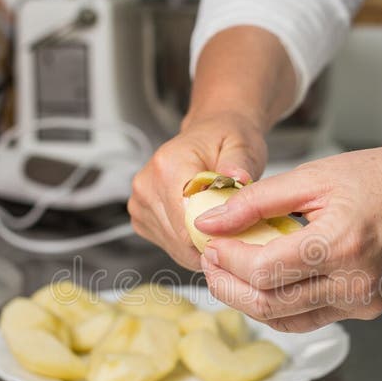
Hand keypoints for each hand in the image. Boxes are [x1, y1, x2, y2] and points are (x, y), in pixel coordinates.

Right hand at [128, 112, 267, 269]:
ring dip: (200, 245)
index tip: (237, 233)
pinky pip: (169, 246)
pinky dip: (189, 244)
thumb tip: (239, 179)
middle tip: (234, 228)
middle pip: (180, 240)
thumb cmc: (225, 139)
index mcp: (168, 167)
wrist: (209, 133)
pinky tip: (203, 224)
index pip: (187, 224)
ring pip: (175, 247)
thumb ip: (239, 164)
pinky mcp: (140, 217)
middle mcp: (147, 186)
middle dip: (211, 241)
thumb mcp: (241, 145)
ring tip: (219, 223)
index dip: (216, 236)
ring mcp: (139, 203)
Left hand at [193, 145, 381, 331]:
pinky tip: (262, 283)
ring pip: (285, 319)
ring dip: (248, 300)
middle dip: (229, 287)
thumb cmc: (378, 178)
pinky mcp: (365, 310)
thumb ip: (256, 202)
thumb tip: (209, 224)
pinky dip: (278, 305)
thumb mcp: (312, 177)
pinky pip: (307, 318)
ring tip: (229, 272)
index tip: (211, 244)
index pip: (265, 270)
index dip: (228, 261)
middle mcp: (354, 283)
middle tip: (210, 263)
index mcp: (341, 244)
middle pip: (270, 304)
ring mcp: (362, 302)